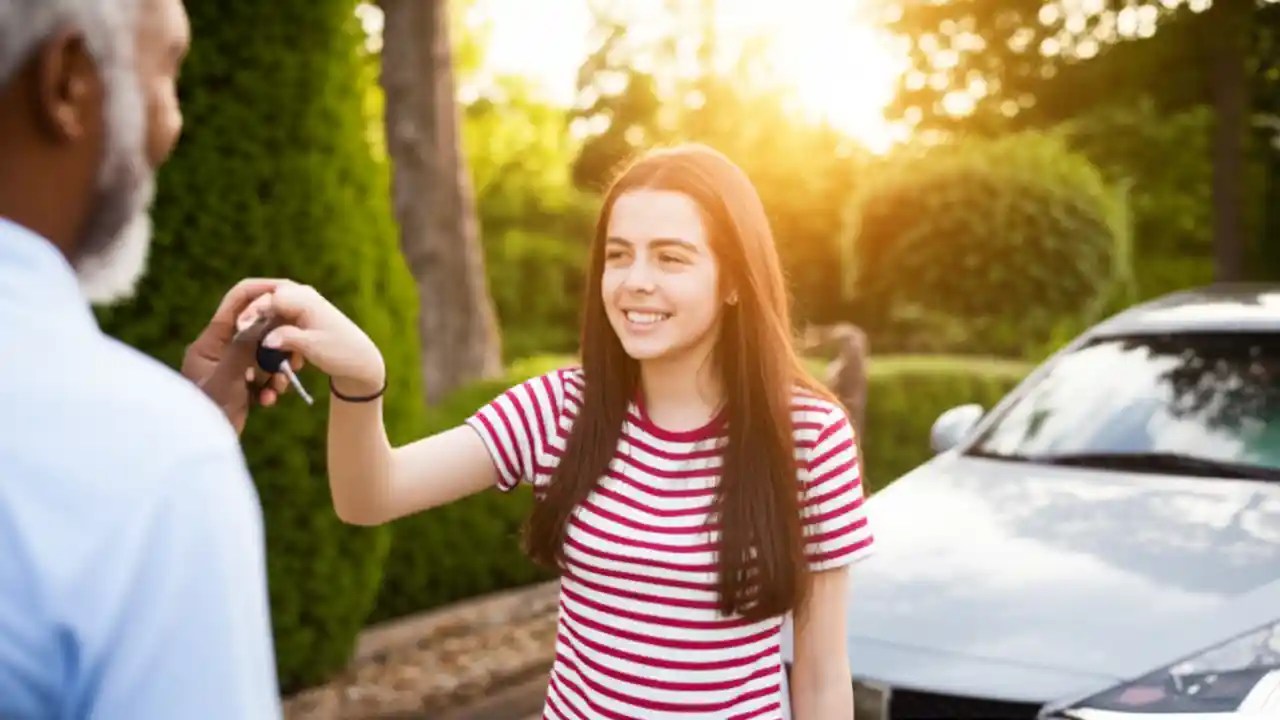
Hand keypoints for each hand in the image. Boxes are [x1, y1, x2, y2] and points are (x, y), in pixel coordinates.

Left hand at [182, 278, 301, 432]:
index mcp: (207, 344)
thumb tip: (264, 316)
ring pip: (260, 357)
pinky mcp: (236, 388)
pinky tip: (267, 401)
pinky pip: (260, 378)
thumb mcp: (228, 377)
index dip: (257, 294)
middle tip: (289, 354)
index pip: (233, 306)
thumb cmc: (207, 413)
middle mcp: (215, 353)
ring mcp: (227, 371)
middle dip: (273, 344)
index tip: (282, 289)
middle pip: (253, 332)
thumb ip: (245, 345)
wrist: (200, 450)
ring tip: (275, 387)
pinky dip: (268, 388)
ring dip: (273, 371)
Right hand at [250, 283, 385, 397]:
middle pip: (262, 295)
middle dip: (249, 312)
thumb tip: (267, 339)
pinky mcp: (297, 318)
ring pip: (266, 309)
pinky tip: (273, 350)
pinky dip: (270, 334)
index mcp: (304, 298)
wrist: (360, 360)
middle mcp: (299, 296)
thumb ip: (290, 339)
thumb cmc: (341, 352)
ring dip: (260, 325)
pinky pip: (274, 321)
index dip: (251, 311)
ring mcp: (297, 305)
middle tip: (238, 332)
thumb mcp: (315, 347)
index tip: (240, 329)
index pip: (269, 297)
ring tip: (255, 344)